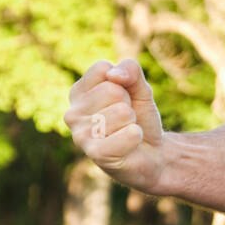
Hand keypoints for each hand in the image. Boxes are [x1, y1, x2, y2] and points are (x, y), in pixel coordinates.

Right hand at [63, 59, 164, 194]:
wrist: (152, 152)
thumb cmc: (139, 117)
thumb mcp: (140, 86)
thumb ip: (130, 69)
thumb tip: (114, 74)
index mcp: (78, 93)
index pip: (102, 69)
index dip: (123, 81)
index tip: (123, 97)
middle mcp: (73, 114)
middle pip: (112, 90)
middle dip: (128, 103)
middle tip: (126, 118)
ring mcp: (80, 135)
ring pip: (121, 111)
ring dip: (132, 121)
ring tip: (125, 131)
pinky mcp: (95, 154)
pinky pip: (128, 134)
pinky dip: (136, 136)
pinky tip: (129, 145)